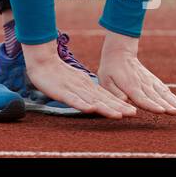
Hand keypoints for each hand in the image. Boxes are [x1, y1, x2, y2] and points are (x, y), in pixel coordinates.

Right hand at [22, 41, 136, 118]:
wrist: (42, 61)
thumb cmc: (58, 74)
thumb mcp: (76, 83)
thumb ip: (87, 92)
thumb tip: (98, 102)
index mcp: (88, 86)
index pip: (106, 97)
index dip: (119, 105)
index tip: (133, 112)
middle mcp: (84, 88)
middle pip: (103, 99)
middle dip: (118, 107)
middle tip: (133, 114)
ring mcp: (73, 89)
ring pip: (92, 100)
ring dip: (105, 108)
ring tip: (118, 115)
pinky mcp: (62, 91)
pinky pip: (73, 99)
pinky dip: (82, 104)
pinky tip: (90, 109)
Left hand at [97, 31, 175, 114]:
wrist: (120, 53)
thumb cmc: (110, 69)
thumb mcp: (105, 80)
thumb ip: (114, 91)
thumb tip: (124, 100)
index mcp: (131, 86)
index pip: (142, 98)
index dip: (152, 105)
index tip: (162, 110)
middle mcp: (143, 84)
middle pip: (156, 97)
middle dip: (167, 105)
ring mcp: (150, 82)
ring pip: (163, 93)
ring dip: (173, 102)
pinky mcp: (153, 81)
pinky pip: (164, 89)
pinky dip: (173, 96)